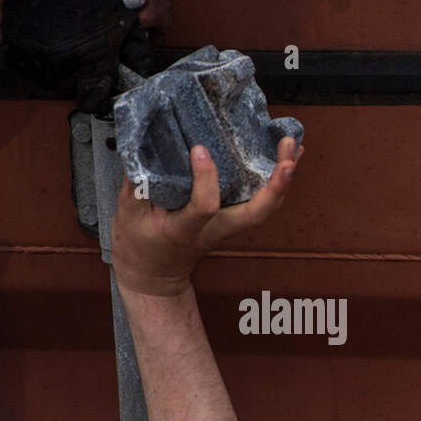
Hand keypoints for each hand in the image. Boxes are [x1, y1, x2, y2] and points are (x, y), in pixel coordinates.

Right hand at [112, 137, 303, 297]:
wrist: (155, 275)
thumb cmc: (140, 246)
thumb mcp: (127, 216)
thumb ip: (135, 184)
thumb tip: (141, 144)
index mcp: (186, 230)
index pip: (205, 207)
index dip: (206, 178)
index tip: (199, 150)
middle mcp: (215, 229)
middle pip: (257, 213)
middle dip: (277, 185)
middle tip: (287, 155)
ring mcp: (228, 226)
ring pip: (266, 207)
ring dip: (284, 177)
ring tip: (293, 145)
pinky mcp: (233, 218)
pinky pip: (263, 200)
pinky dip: (278, 178)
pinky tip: (289, 155)